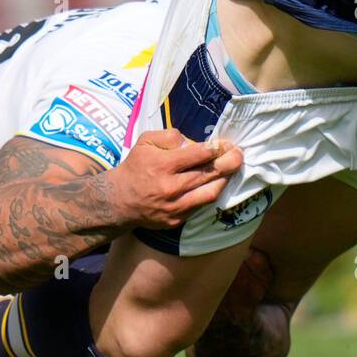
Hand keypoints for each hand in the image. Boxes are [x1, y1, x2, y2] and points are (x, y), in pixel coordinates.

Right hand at [109, 129, 241, 227]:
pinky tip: (217, 183)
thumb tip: (191, 141)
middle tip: (239, 154)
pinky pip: (201, 206)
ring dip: (225, 180)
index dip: (216, 148)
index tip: (225, 144)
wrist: (117, 201)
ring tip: (232, 169)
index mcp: (162, 165)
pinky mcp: (176, 220)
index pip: (198, 155)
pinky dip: (211, 193)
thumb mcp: (145, 142)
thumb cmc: (135, 167)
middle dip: (229, 162)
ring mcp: (174, 207)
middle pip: (209, 174)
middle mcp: (170, 187)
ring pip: (210, 193)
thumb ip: (169, 136)